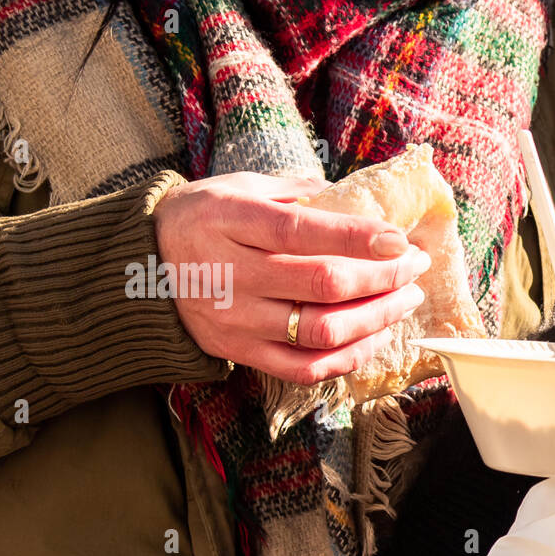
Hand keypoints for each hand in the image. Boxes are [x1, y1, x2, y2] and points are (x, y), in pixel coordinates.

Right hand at [155, 172, 432, 383]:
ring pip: (323, 331)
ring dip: (377, 319)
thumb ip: (296, 191)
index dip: (359, 238)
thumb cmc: (202, 219)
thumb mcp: (238, 187)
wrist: (139, 267)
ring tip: (404, 300)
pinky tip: (374, 337)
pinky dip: (349, 356)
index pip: (304, 232)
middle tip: (414, 266)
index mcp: (231, 222)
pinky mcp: (240, 353)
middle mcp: (234, 274)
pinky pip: (306, 368)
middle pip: (325, 285)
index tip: (400, 239)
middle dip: (384, 277)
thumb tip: (356, 198)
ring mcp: (237, 320)